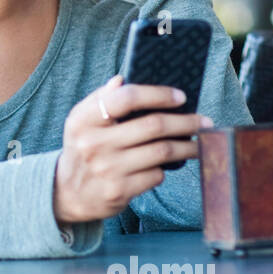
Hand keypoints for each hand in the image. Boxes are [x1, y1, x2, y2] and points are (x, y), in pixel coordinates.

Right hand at [53, 75, 212, 224]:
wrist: (68, 194)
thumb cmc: (82, 149)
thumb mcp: (80, 122)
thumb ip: (100, 99)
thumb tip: (122, 79)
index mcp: (83, 120)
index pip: (126, 98)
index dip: (158, 95)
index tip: (181, 97)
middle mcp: (94, 144)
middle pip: (153, 126)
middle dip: (185, 122)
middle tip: (204, 121)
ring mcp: (107, 169)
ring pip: (162, 152)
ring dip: (187, 147)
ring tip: (198, 143)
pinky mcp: (119, 191)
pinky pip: (155, 175)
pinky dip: (165, 169)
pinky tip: (165, 166)